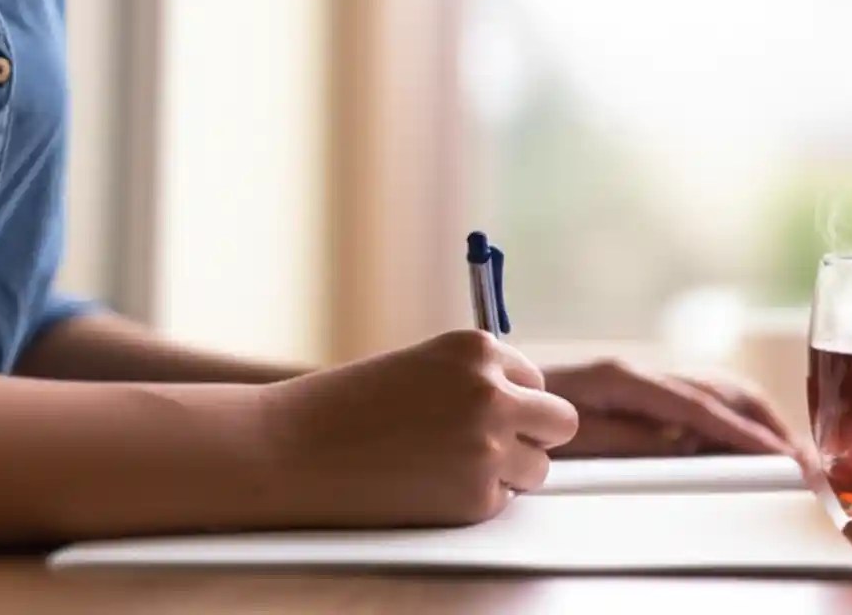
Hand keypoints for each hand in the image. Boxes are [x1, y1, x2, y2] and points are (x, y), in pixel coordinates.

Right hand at [258, 331, 578, 527]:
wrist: (290, 449)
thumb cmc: (348, 407)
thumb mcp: (421, 368)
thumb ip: (475, 381)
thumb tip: (528, 408)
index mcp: (478, 349)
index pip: (533, 380)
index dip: (510, 401)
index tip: (475, 414)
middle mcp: (493, 393)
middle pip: (561, 421)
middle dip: (534, 435)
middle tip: (494, 446)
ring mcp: (490, 446)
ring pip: (539, 468)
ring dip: (507, 471)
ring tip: (446, 467)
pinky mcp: (477, 497)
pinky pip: (502, 501)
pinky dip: (474, 500)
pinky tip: (426, 487)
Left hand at [543, 360, 794, 457]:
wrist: (496, 397)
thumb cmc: (526, 420)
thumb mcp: (569, 439)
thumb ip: (626, 439)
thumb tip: (683, 440)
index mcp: (623, 379)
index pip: (698, 406)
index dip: (743, 434)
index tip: (781, 458)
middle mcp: (641, 370)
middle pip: (722, 390)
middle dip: (768, 424)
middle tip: (805, 463)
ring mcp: (646, 377)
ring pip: (719, 390)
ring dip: (759, 420)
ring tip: (792, 456)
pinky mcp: (645, 391)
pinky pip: (702, 399)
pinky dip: (735, 419)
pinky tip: (750, 444)